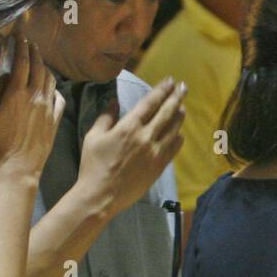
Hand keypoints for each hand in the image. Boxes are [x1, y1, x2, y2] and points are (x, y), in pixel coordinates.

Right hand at [0, 36, 63, 176]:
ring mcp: (48, 109)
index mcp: (16, 93)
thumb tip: (3, 77)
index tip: (19, 36)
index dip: (20, 46)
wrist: (18, 167)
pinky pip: (59, 98)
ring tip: (39, 62)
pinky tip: (49, 88)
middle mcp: (35, 97)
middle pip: (39, 67)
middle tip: (30, 44)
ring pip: (51, 80)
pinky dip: (54, 88)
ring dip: (45, 68)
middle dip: (34, 52)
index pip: (21, 62)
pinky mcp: (55, 120)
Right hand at [78, 77, 185, 219]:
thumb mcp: (93, 137)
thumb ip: (106, 117)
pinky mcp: (158, 168)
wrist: (101, 196)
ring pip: (173, 130)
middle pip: (166, 113)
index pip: (150, 103)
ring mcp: (155, 153)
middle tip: (183, 86)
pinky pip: (173, 149)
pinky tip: (180, 133)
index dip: (161, 90)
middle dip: (176, 97)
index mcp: (128, 127)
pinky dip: (178, 139)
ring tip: (183, 107)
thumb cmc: (93, 165)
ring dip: (179, 116)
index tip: (169, 80)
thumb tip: (114, 100)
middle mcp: (145, 138)